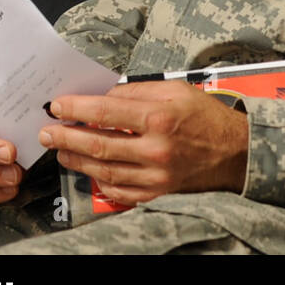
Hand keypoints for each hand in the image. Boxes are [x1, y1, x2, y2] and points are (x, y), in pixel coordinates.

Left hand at [42, 81, 248, 205]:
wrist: (236, 152)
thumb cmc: (207, 118)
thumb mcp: (178, 91)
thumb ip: (139, 92)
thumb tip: (105, 95)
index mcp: (160, 118)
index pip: (105, 112)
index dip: (76, 108)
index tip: (58, 105)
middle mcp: (156, 149)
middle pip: (97, 144)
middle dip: (66, 136)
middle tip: (48, 130)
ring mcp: (155, 175)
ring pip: (102, 170)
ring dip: (75, 159)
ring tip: (61, 149)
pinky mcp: (157, 193)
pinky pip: (118, 190)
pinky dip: (98, 180)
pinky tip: (88, 170)